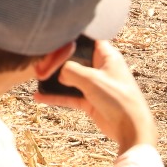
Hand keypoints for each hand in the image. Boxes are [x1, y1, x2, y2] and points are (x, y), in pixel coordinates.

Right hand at [34, 40, 157, 154]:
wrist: (131, 129)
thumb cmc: (118, 98)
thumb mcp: (91, 79)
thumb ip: (70, 70)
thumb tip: (59, 73)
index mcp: (107, 56)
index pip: (88, 40)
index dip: (73, 37)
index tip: (55, 37)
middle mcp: (101, 68)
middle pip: (75, 59)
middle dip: (58, 60)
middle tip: (40, 60)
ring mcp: (95, 85)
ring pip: (70, 78)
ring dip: (55, 79)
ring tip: (36, 77)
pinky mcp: (90, 101)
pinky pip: (70, 96)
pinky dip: (56, 96)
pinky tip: (40, 96)